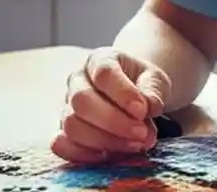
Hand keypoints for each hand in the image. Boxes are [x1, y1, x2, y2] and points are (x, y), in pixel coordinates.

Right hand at [51, 48, 171, 162]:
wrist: (132, 94)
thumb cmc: (143, 84)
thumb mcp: (156, 79)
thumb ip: (153, 90)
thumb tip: (149, 107)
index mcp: (101, 59)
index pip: (103, 72)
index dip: (123, 94)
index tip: (143, 111)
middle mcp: (78, 80)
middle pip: (82, 100)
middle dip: (114, 122)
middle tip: (142, 133)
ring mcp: (67, 106)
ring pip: (72, 125)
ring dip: (104, 140)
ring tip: (134, 145)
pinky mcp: (64, 131)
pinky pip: (60, 145)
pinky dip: (82, 154)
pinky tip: (107, 155)